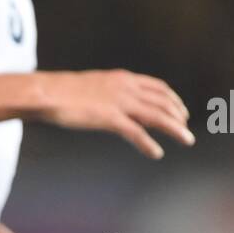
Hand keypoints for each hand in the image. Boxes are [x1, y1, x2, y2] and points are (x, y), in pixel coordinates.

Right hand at [36, 69, 193, 158]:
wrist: (46, 92)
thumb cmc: (61, 92)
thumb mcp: (91, 87)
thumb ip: (107, 94)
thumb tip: (111, 104)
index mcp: (122, 79)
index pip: (157, 87)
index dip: (172, 99)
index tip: (180, 110)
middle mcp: (126, 88)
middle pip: (162, 101)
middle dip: (178, 115)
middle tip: (186, 128)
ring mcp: (119, 103)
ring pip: (157, 116)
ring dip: (175, 128)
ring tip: (187, 140)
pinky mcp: (109, 119)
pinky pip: (136, 133)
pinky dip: (149, 144)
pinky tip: (156, 153)